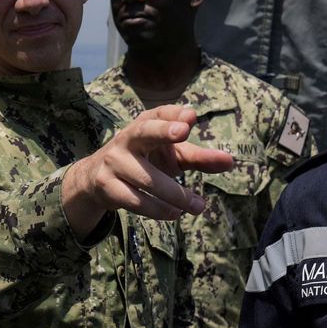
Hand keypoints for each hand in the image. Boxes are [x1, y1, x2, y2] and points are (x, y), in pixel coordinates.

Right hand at [62, 104, 234, 237]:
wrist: (96, 179)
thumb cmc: (144, 161)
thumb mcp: (171, 156)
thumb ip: (199, 158)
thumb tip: (230, 161)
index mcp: (144, 125)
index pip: (159, 114)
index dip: (173, 115)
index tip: (191, 117)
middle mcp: (127, 139)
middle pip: (144, 132)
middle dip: (162, 131)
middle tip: (183, 132)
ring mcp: (114, 163)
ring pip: (147, 179)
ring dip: (175, 194)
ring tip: (197, 206)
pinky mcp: (107, 187)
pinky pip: (136, 201)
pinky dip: (157, 209)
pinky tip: (174, 214)